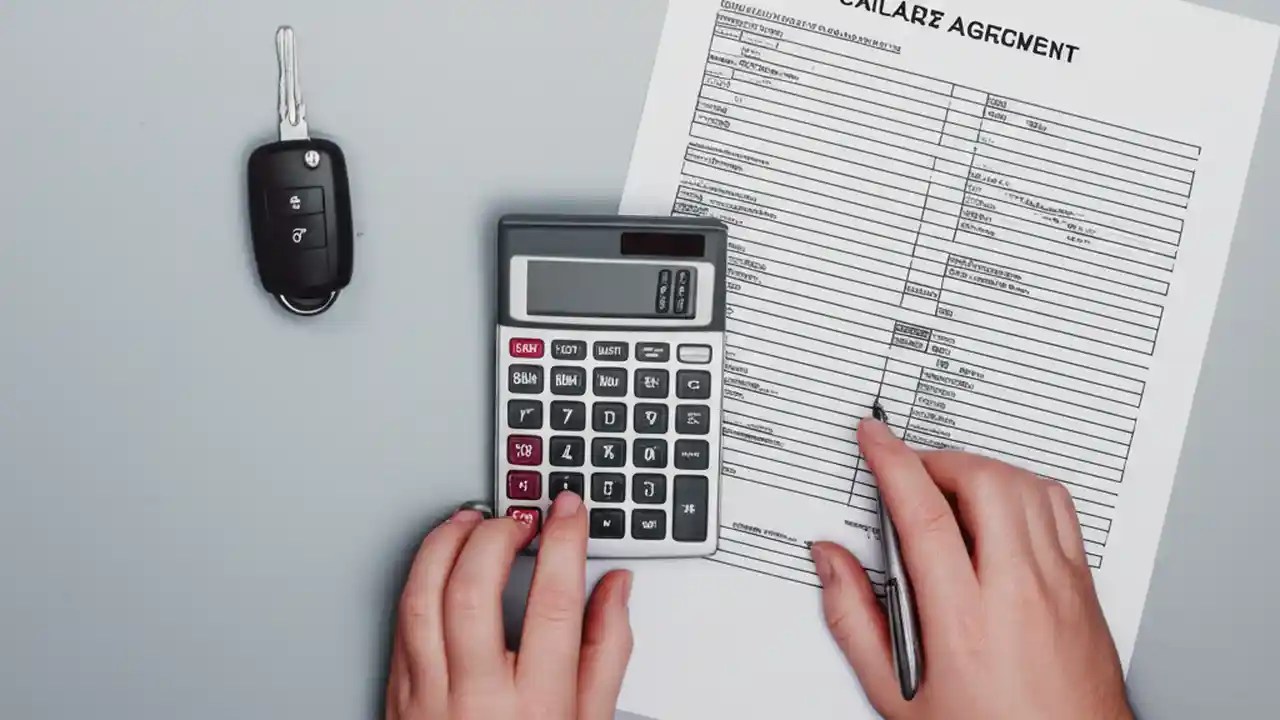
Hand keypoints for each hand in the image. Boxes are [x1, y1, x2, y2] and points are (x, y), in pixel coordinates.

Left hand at [386, 492, 632, 719]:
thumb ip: (607, 651)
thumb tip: (615, 588)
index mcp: (537, 706)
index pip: (553, 603)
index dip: (564, 542)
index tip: (568, 510)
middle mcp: (477, 698)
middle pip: (475, 590)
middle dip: (497, 535)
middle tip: (520, 518)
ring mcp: (429, 696)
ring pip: (424, 597)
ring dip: (446, 544)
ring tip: (471, 521)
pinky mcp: (398, 695)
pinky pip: (401, 620)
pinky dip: (421, 577)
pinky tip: (440, 561)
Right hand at [811, 418, 1132, 719]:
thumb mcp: (898, 696)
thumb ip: (854, 621)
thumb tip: (832, 563)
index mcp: (966, 621)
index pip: (925, 515)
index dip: (893, 463)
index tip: (873, 437)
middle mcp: (1019, 592)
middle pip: (983, 482)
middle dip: (937, 460)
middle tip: (909, 471)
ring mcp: (1059, 584)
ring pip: (1026, 486)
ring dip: (981, 470)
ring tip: (949, 488)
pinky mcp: (1083, 586)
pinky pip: (1059, 508)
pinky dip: (1023, 489)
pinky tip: (999, 506)